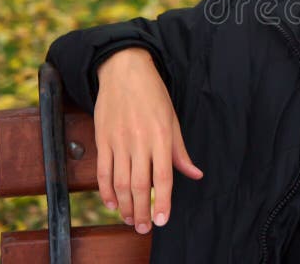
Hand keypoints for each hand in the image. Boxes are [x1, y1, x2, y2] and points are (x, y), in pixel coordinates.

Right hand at [94, 47, 202, 233]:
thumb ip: (181, 151)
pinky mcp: (103, 139)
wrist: (124, 70)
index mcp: (161, 136)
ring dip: (124, 206)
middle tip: (142, 228)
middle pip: (140, 185)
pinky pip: (103, 171)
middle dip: (141, 211)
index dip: (164, 202)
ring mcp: (118, 141)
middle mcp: (140, 141)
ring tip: (129, 219)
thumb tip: (196, 174)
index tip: (162, 221)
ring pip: (120, 182)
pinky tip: (111, 203)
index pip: (164, 177)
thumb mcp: (172, 120)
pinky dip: (106, 191)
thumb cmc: (153, 94)